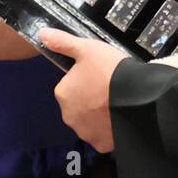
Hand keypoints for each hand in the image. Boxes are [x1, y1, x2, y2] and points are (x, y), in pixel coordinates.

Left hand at [38, 28, 126, 152]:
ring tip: (118, 102)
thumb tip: (41, 33)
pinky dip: (109, 129)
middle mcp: (68, 116)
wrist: (137, 96)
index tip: (100, 74)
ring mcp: (85, 133)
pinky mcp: (101, 145)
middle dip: (90, 99)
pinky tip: (120, 118)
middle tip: (110, 88)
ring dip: (99, 115)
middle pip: (79, 104)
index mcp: (62, 93)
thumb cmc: (109, 69)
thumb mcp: (86, 48)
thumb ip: (62, 42)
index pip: (70, 85)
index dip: (86, 79)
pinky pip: (103, 136)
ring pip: (90, 121)